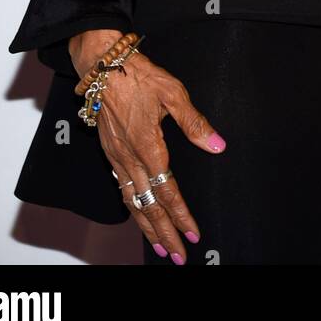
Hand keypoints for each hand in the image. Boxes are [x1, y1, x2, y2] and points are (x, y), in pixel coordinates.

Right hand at [71, 32, 226, 264]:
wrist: (103, 65)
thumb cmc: (138, 75)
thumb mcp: (173, 93)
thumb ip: (195, 123)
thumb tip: (218, 145)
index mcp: (148, 146)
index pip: (168, 191)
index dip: (181, 215)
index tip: (193, 233)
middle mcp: (130, 158)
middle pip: (148, 206)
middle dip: (164, 233)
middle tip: (178, 254)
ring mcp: (117, 157)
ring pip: (132, 202)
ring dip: (147, 226)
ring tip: (160, 246)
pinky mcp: (109, 151)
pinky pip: (121, 188)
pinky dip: (132, 208)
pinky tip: (139, 213)